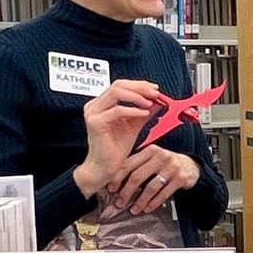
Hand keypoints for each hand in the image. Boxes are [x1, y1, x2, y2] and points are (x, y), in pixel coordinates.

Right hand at [73, 79, 163, 196]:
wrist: (106, 166)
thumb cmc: (116, 148)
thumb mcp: (134, 125)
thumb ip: (144, 111)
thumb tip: (159, 100)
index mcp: (102, 104)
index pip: (121, 85)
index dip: (139, 85)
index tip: (155, 89)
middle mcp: (95, 105)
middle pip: (118, 85)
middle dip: (139, 87)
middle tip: (155, 93)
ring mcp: (93, 113)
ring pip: (116, 93)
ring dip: (137, 96)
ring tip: (150, 102)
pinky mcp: (96, 123)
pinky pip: (117, 111)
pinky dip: (133, 110)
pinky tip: (144, 114)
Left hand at [112, 144, 199, 214]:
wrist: (191, 166)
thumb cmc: (167, 164)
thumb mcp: (153, 158)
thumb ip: (138, 164)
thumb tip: (116, 180)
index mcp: (150, 150)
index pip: (128, 164)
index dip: (118, 178)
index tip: (111, 189)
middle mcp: (160, 157)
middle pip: (137, 176)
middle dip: (126, 192)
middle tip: (120, 203)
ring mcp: (171, 167)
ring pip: (150, 187)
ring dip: (140, 201)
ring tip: (134, 209)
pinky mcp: (180, 178)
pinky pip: (163, 194)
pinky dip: (153, 203)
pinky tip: (147, 209)